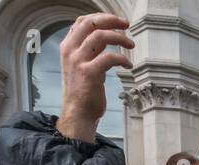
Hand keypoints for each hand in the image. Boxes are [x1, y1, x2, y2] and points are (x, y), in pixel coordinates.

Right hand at [56, 14, 133, 142]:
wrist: (78, 114)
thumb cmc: (84, 91)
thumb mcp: (84, 65)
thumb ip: (92, 50)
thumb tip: (107, 35)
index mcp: (67, 46)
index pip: (82, 21)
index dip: (101, 17)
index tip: (117, 21)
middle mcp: (70, 51)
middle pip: (91, 23)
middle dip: (111, 20)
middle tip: (127, 25)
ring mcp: (78, 61)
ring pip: (101, 36)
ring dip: (120, 38)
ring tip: (131, 45)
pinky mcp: (89, 73)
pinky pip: (109, 57)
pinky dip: (122, 59)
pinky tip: (128, 65)